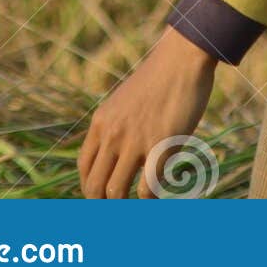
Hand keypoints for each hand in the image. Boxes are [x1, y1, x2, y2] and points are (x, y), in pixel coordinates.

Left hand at [77, 28, 216, 198]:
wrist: (182, 58)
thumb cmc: (159, 79)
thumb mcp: (124, 100)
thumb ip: (116, 126)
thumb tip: (115, 156)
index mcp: (102, 122)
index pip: (83, 168)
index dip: (91, 189)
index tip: (104, 197)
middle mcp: (112, 134)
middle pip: (94, 188)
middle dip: (104, 205)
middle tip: (120, 209)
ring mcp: (135, 141)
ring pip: (116, 193)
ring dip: (127, 206)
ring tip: (140, 203)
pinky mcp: (160, 146)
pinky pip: (147, 190)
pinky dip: (151, 198)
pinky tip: (160, 190)